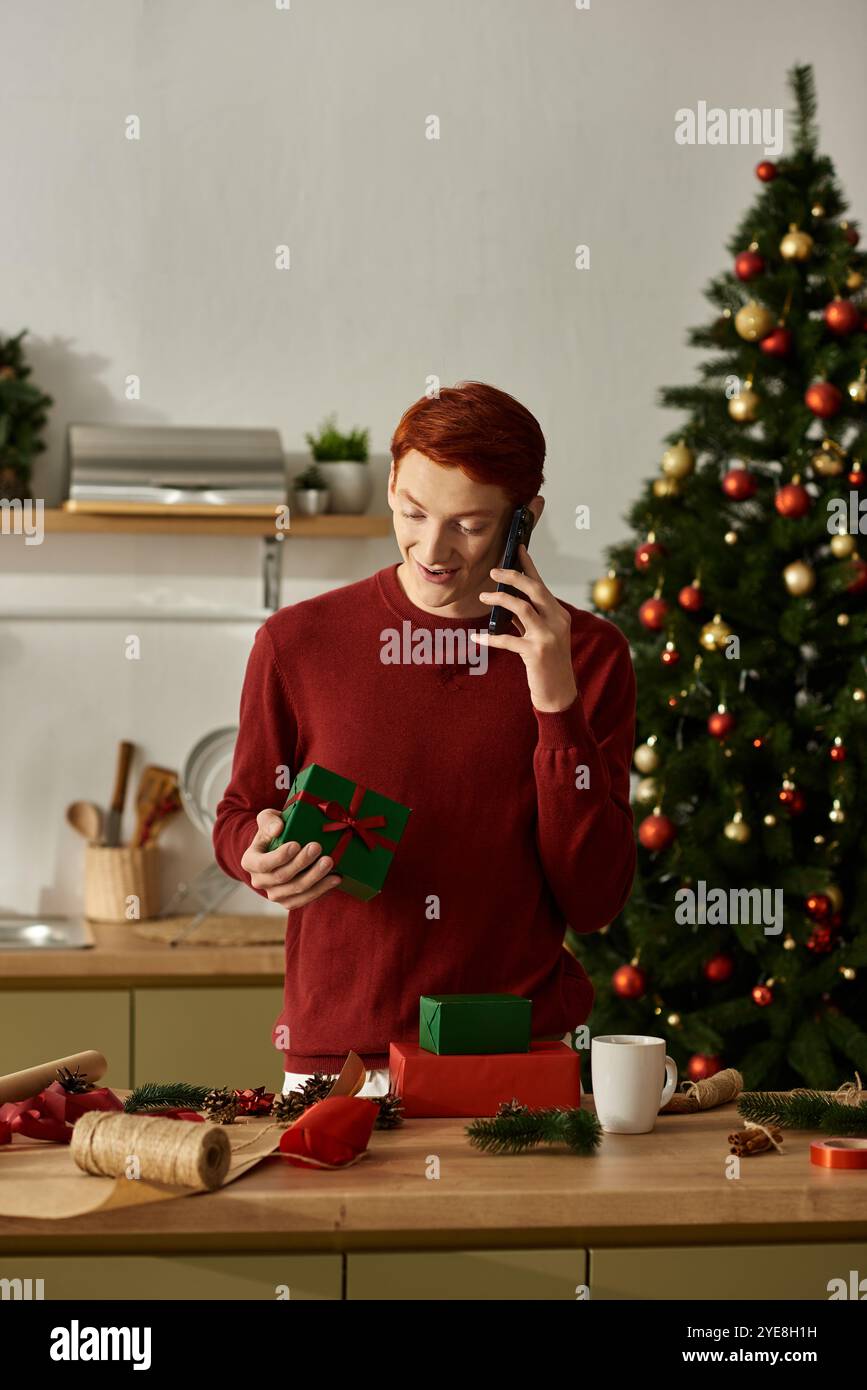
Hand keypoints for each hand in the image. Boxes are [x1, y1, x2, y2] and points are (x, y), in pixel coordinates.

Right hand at [240, 809, 341, 907]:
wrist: (279, 848)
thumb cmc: (273, 831)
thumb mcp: (267, 819)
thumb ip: (270, 820)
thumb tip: (278, 829)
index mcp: (250, 862)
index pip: (262, 864)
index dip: (279, 857)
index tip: (296, 844)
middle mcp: (259, 881)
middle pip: (282, 877)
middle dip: (301, 863)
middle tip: (317, 848)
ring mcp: (274, 894)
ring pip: (296, 890)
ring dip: (315, 877)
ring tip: (329, 861)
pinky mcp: (289, 901)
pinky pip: (305, 900)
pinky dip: (322, 889)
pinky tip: (335, 878)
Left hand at [474, 545, 577, 712]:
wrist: (559, 693)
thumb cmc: (547, 664)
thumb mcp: (540, 636)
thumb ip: (527, 619)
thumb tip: (507, 602)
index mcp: (560, 614)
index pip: (542, 585)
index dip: (529, 565)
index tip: (517, 548)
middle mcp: (558, 621)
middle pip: (535, 590)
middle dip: (513, 576)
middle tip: (493, 571)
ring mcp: (548, 637)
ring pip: (522, 608)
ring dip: (500, 600)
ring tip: (483, 597)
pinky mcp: (536, 653)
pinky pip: (508, 640)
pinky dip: (491, 638)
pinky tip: (477, 638)